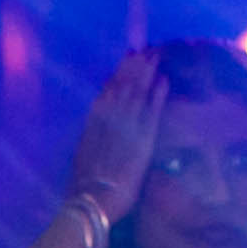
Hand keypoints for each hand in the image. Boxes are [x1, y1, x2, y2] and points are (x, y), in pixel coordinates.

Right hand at [67, 48, 169, 210]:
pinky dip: (158, 95)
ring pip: (137, 93)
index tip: (127, 57)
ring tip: (156, 55)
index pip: (108, 90)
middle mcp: (108, 120)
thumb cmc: (84, 185)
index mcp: (93, 123)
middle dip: (134, 66)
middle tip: (146, 48)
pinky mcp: (141, 139)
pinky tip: (164, 81)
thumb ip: (91, 135)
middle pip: (123, 86)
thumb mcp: (82, 154)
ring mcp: (125, 127)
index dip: (119, 72)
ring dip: (147, 73)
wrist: (92, 200)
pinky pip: (151, 111)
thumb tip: (95, 121)